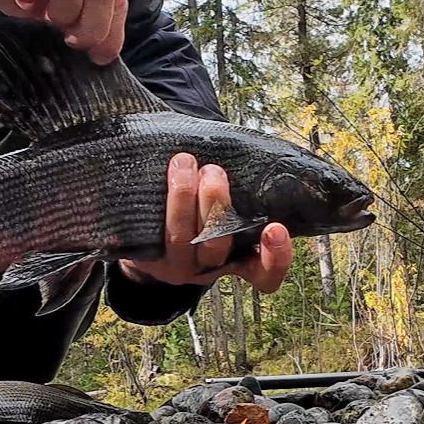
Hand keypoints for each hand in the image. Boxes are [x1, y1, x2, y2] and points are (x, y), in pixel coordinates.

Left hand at [118, 153, 292, 292]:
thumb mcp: (230, 204)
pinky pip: (150, 235)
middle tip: (213, 172)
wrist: (153, 231)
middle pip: (217, 246)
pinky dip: (155, 205)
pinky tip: (151, 181)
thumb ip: (245, 189)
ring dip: (183, 198)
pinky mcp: (147, 257)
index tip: (275, 227)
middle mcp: (209, 266)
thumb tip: (255, 150)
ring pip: (181, 237)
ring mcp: (176, 264)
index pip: (266, 274)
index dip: (275, 257)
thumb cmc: (203, 207)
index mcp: (239, 259)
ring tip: (184, 163)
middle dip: (217, 205)